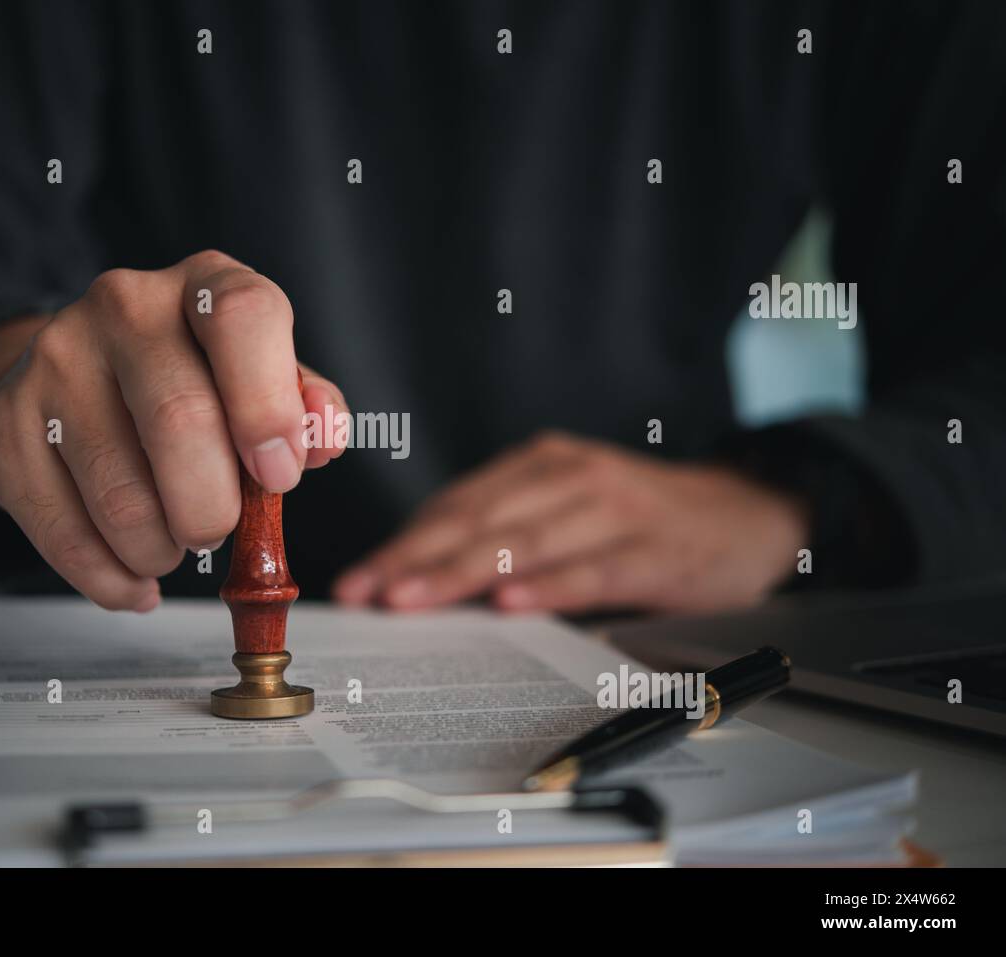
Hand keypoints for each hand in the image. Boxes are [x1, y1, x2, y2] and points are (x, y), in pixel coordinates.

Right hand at [0, 251, 346, 611]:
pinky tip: (133, 578)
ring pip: (122, 496)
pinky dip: (112, 578)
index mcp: (204, 284)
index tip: (279, 476)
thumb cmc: (193, 380)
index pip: (244, 316)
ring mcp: (53, 362)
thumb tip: (321, 443)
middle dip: (213, 507)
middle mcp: (123, 307)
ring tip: (172, 547)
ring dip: (162, 551)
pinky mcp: (5, 427)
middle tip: (216, 530)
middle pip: (180, 420)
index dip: (268, 408)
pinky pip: (65, 535)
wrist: (76, 373)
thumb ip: (303, 408)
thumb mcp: (261, 377)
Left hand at [332, 431, 808, 614]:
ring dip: (462, 572)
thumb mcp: (569, 509)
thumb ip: (507, 535)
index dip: (403, 544)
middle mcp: (572, 477)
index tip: (357, 581)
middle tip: (367, 594)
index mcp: (541, 466)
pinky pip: (594, 569)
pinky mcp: (656, 549)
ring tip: (412, 600)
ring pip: (525, 542)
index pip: (457, 506)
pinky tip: (510, 603)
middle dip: (415, 560)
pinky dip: (549, 586)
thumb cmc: (641, 519)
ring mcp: (616, 510)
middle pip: (479, 521)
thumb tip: (423, 583)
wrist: (749, 513)